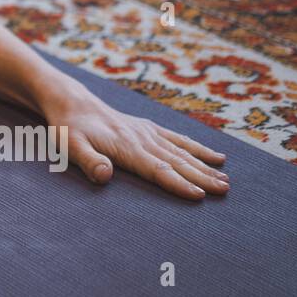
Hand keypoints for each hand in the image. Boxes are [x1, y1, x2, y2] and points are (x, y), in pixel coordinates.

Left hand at [43, 84, 228, 199]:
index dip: (178, 183)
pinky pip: (178, 139)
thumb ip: (88, 161)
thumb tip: (105, 176)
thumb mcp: (69, 145)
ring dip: (205, 166)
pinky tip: (216, 156)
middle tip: (225, 191)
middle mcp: (142, 138)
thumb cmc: (68, 128)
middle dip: (202, 177)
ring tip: (227, 180)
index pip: (157, 169)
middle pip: (176, 162)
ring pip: (182, 151)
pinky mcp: (148, 128)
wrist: (71, 101)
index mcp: (126, 146)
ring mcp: (147, 132)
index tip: (199, 195)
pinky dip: (198, 148)